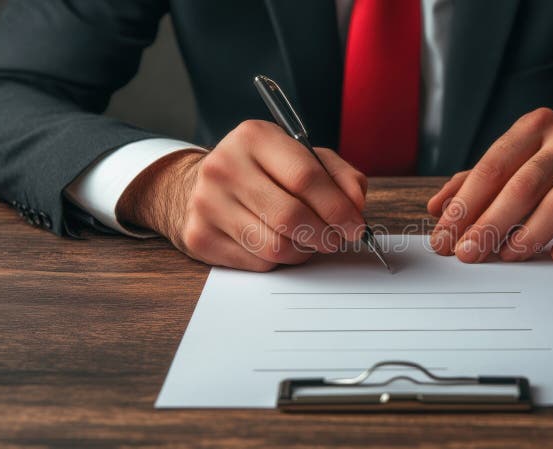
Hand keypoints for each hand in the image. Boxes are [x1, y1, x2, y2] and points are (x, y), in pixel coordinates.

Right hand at [116, 120, 367, 271]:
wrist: (196, 185)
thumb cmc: (263, 172)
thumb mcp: (301, 157)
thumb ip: (338, 175)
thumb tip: (356, 205)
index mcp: (254, 137)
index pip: (306, 177)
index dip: (338, 208)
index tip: (355, 226)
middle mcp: (225, 166)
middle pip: (291, 216)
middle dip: (325, 234)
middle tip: (337, 240)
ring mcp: (208, 202)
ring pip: (275, 246)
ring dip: (303, 250)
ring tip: (307, 239)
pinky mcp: (200, 236)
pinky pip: (257, 262)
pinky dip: (279, 260)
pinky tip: (277, 242)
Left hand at [427, 108, 552, 262]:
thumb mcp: (518, 161)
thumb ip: (475, 181)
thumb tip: (437, 208)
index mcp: (534, 128)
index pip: (491, 168)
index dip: (464, 204)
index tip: (444, 235)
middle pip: (522, 187)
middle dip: (489, 224)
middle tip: (467, 253)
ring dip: (528, 235)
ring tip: (507, 256)